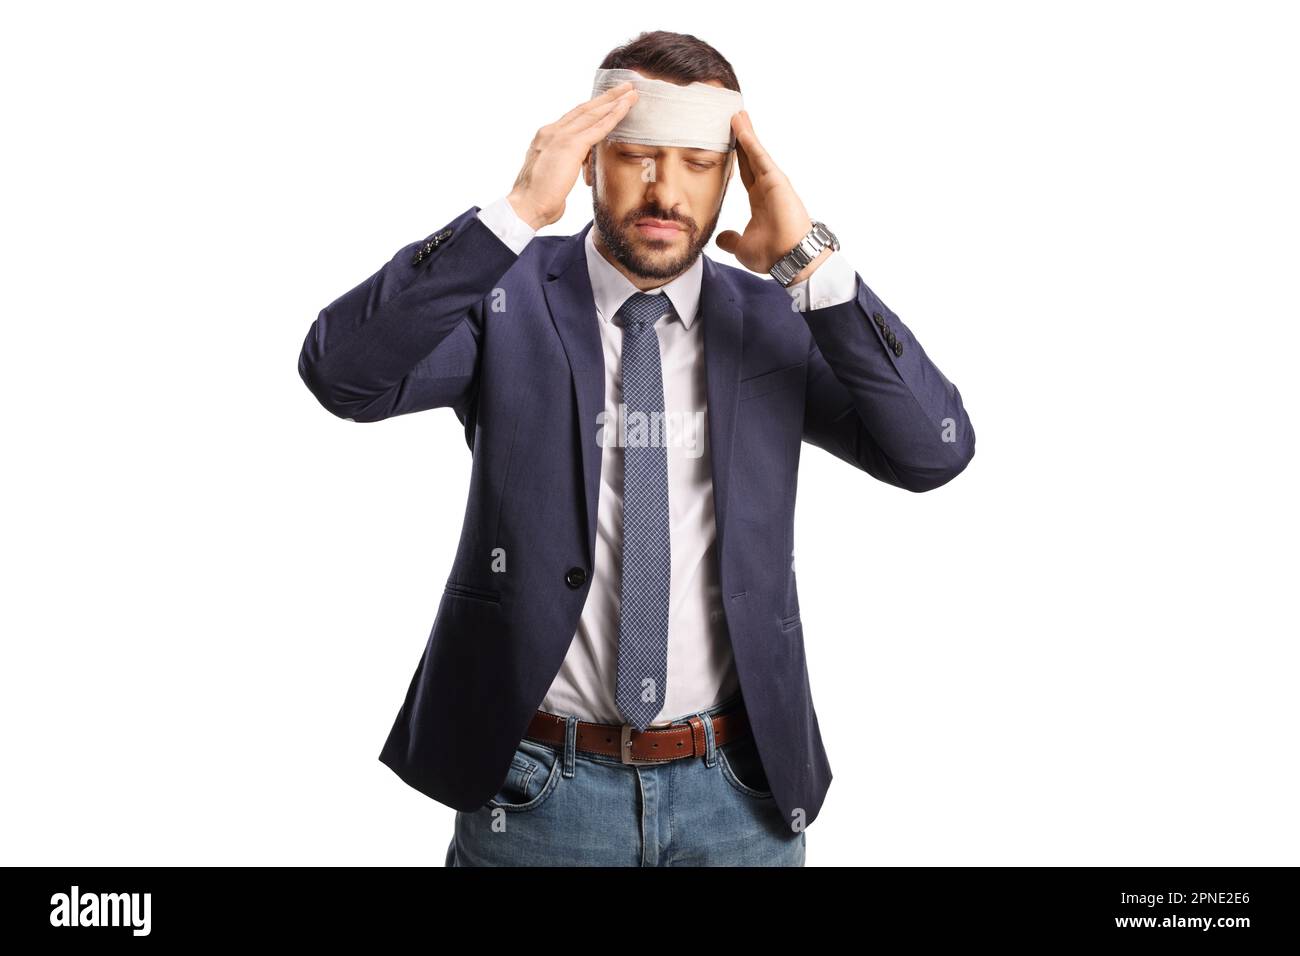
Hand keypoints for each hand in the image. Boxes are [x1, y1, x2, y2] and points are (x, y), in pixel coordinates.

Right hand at [507, 82, 638, 230]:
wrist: (526, 207)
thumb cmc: (538, 201)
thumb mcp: (551, 178)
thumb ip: (562, 169)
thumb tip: (571, 174)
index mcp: (545, 139)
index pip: (572, 119)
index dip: (591, 109)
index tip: (606, 101)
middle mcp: (551, 132)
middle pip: (584, 110)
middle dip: (605, 97)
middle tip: (624, 86)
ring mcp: (560, 136)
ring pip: (592, 113)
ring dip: (614, 101)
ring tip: (631, 91)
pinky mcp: (570, 146)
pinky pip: (598, 127)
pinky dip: (614, 115)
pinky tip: (626, 106)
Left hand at [715, 110, 817, 275]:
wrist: (789, 260)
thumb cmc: (772, 256)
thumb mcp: (743, 248)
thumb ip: (731, 240)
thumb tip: (721, 238)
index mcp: (760, 202)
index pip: (745, 173)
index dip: (736, 157)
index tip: (727, 143)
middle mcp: (767, 189)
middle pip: (751, 157)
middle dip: (741, 138)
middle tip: (733, 118)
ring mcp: (773, 183)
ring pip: (756, 153)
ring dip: (746, 133)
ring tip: (736, 114)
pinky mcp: (777, 181)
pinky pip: (760, 158)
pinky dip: (750, 142)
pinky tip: (740, 128)